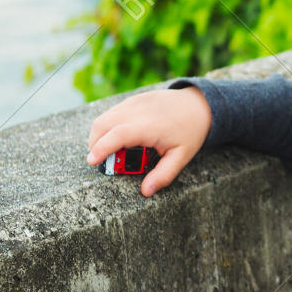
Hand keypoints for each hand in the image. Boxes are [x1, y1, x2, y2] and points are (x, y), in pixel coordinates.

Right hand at [86, 85, 211, 196]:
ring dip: (98, 135)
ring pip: (104, 118)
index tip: (92, 161)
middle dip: (94, 144)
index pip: (118, 135)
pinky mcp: (132, 100)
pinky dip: (106, 126)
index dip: (102, 148)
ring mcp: (133, 102)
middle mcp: (137, 111)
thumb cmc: (191, 131)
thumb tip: (146, 192)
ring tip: (107, 152)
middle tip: (99, 161)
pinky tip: (115, 138)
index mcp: (149, 126)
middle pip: (103, 125)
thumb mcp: (181, 156)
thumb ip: (163, 175)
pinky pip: (111, 113)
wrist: (198, 104)